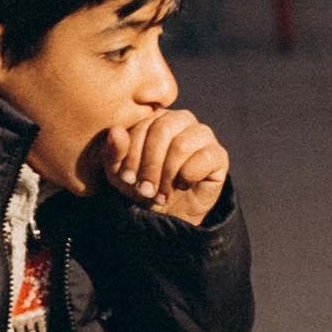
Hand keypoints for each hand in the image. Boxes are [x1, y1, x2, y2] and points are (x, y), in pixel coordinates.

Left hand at [95, 103, 229, 224]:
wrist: (168, 215)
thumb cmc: (141, 187)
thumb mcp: (119, 173)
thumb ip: (113, 152)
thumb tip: (115, 131)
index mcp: (156, 117)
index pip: (143, 125)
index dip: (132, 153)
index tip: (127, 178)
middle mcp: (181, 120)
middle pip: (162, 130)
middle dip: (150, 165)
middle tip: (144, 190)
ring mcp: (202, 135)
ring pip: (181, 145)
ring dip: (167, 175)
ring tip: (160, 194)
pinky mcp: (218, 155)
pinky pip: (204, 158)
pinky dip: (187, 176)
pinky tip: (182, 186)